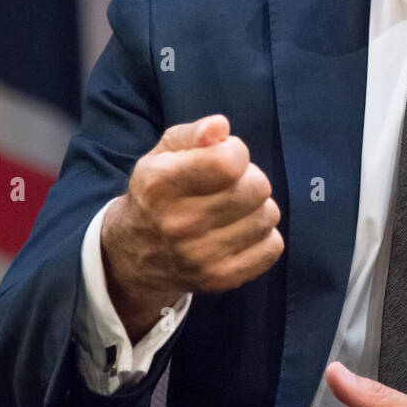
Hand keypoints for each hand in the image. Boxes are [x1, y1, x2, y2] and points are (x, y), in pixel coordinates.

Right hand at [101, 114, 283, 337]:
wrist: (134, 254)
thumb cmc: (157, 193)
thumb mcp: (163, 154)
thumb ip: (193, 134)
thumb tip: (221, 127)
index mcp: (161, 185)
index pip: (230, 161)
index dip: (235, 152)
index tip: (224, 158)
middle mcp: (179, 223)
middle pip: (256, 188)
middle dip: (249, 179)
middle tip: (231, 186)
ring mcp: (201, 256)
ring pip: (268, 216)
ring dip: (257, 208)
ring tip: (234, 209)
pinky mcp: (221, 279)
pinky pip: (273, 248)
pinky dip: (263, 236)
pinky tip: (240, 232)